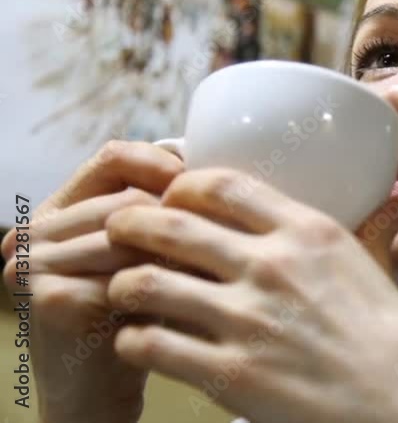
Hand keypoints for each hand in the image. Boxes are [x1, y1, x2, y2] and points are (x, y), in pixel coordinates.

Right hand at [1, 140, 184, 422]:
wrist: (102, 387)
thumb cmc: (138, 310)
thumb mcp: (148, 248)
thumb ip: (164, 208)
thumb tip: (210, 167)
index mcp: (62, 205)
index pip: (115, 156)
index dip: (163, 164)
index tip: (202, 187)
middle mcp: (37, 229)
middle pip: (128, 200)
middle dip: (179, 221)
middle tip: (217, 244)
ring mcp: (33, 265)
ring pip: (126, 239)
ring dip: (172, 257)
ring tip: (209, 273)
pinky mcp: (46, 301)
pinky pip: (119, 280)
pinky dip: (156, 293)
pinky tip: (182, 304)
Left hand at [103, 167, 397, 422]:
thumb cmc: (393, 332)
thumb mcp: (374, 265)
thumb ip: (364, 230)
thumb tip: (387, 204)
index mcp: (306, 232)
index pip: (222, 185)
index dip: (181, 186)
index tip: (170, 196)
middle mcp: (271, 266)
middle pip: (170, 225)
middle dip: (131, 224)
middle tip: (118, 231)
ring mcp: (247, 320)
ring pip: (145, 283)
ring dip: (124, 284)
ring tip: (123, 290)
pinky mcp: (229, 374)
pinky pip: (150, 344)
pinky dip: (133, 340)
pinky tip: (140, 341)